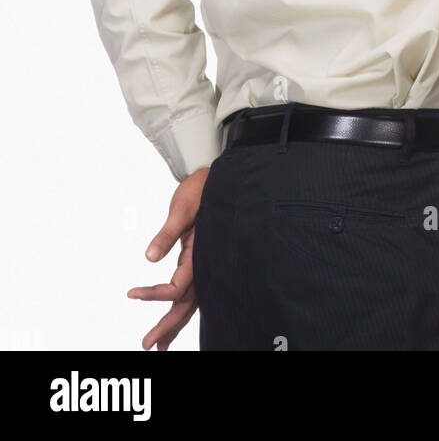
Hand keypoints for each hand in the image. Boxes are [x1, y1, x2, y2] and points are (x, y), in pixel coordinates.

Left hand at [127, 166, 208, 349]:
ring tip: (161, 345)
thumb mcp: (182, 207)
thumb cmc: (203, 188)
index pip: (177, 287)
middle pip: (187, 304)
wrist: (221, 178)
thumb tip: (149, 257)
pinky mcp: (203, 260)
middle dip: (168, 326)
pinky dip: (184, 308)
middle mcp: (206, 263)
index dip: (154, 294)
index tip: (132, 294)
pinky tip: (178, 317)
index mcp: (200, 253)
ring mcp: (206, 263)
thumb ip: (167, 234)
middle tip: (148, 345)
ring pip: (192, 302)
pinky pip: (195, 291)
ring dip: (176, 323)